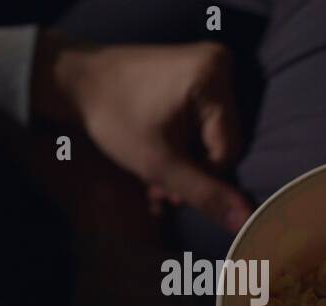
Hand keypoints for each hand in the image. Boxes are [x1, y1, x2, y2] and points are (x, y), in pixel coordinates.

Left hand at [33, 36, 252, 230]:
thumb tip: (245, 222)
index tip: (167, 189)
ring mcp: (209, 66)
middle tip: (158, 189)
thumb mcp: (159, 163)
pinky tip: (162, 154)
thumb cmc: (114, 118)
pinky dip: (184, 144)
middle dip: (192, 170)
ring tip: (154, 176)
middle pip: (222, 142)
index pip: (228, 151)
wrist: (80, 82)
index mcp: (214, 77)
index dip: (200, 177)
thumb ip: (204, 194)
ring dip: (186, 163)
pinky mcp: (198, 73)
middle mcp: (220, 64)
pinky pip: (204, 122)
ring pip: (211, 137)